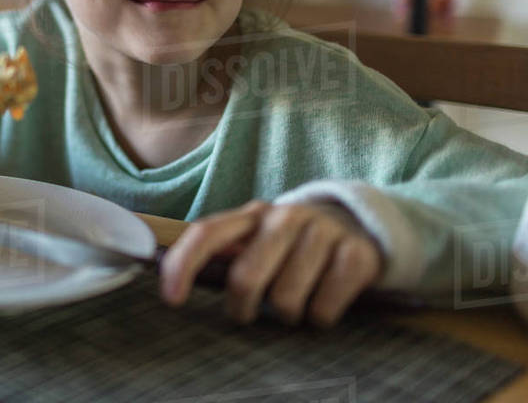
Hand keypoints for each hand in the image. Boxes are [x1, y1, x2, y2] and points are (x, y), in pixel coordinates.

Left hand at [159, 200, 383, 326]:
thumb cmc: (293, 244)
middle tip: (249, 311)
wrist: (360, 226)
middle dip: (243, 308)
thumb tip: (175, 281)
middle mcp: (285, 217)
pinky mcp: (356, 255)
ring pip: (286, 302)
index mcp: (252, 215)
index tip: (172, 299)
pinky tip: (324, 298)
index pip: (206, 234)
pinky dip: (319, 318)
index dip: (183, 264)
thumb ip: (224, 254)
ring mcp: (322, 233)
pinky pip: (323, 310)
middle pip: (246, 278)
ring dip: (287, 315)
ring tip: (296, 298)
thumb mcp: (258, 239)